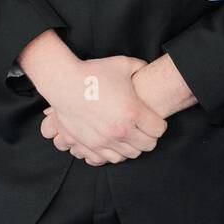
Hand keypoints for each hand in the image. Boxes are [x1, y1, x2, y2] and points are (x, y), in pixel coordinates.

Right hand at [33, 54, 166, 164]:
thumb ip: (140, 67)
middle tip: (144, 129)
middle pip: (147, 146)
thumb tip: (148, 69)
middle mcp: (120, 130)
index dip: (159, 124)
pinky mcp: (89, 146)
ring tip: (129, 135)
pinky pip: (109, 159)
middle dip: (149, 137)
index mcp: (132, 112)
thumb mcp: (123, 64)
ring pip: (129, 155)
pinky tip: (113, 142)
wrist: (63, 82)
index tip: (155, 120)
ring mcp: (104, 141)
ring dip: (132, 146)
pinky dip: (114, 153)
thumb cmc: (93, 73)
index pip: (158, 130)